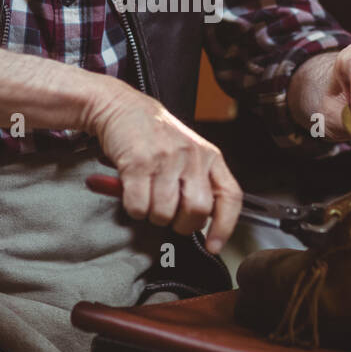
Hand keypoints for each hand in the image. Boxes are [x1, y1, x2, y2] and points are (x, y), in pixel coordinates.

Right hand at [84, 79, 241, 252]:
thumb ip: (199, 181)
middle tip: (170, 218)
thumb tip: (204, 221)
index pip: (229, 196)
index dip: (224, 226)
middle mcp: (191, 156)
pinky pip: (139, 206)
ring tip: (148, 199)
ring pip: (165, 213)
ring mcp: (165, 159)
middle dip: (181, 224)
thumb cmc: (154, 134)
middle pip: (197, 210)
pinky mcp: (138, 163)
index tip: (213, 245)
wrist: (121, 106)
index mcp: (209, 156)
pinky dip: (134, 209)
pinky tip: (132, 194)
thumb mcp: (188, 152)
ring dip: (153, 216)